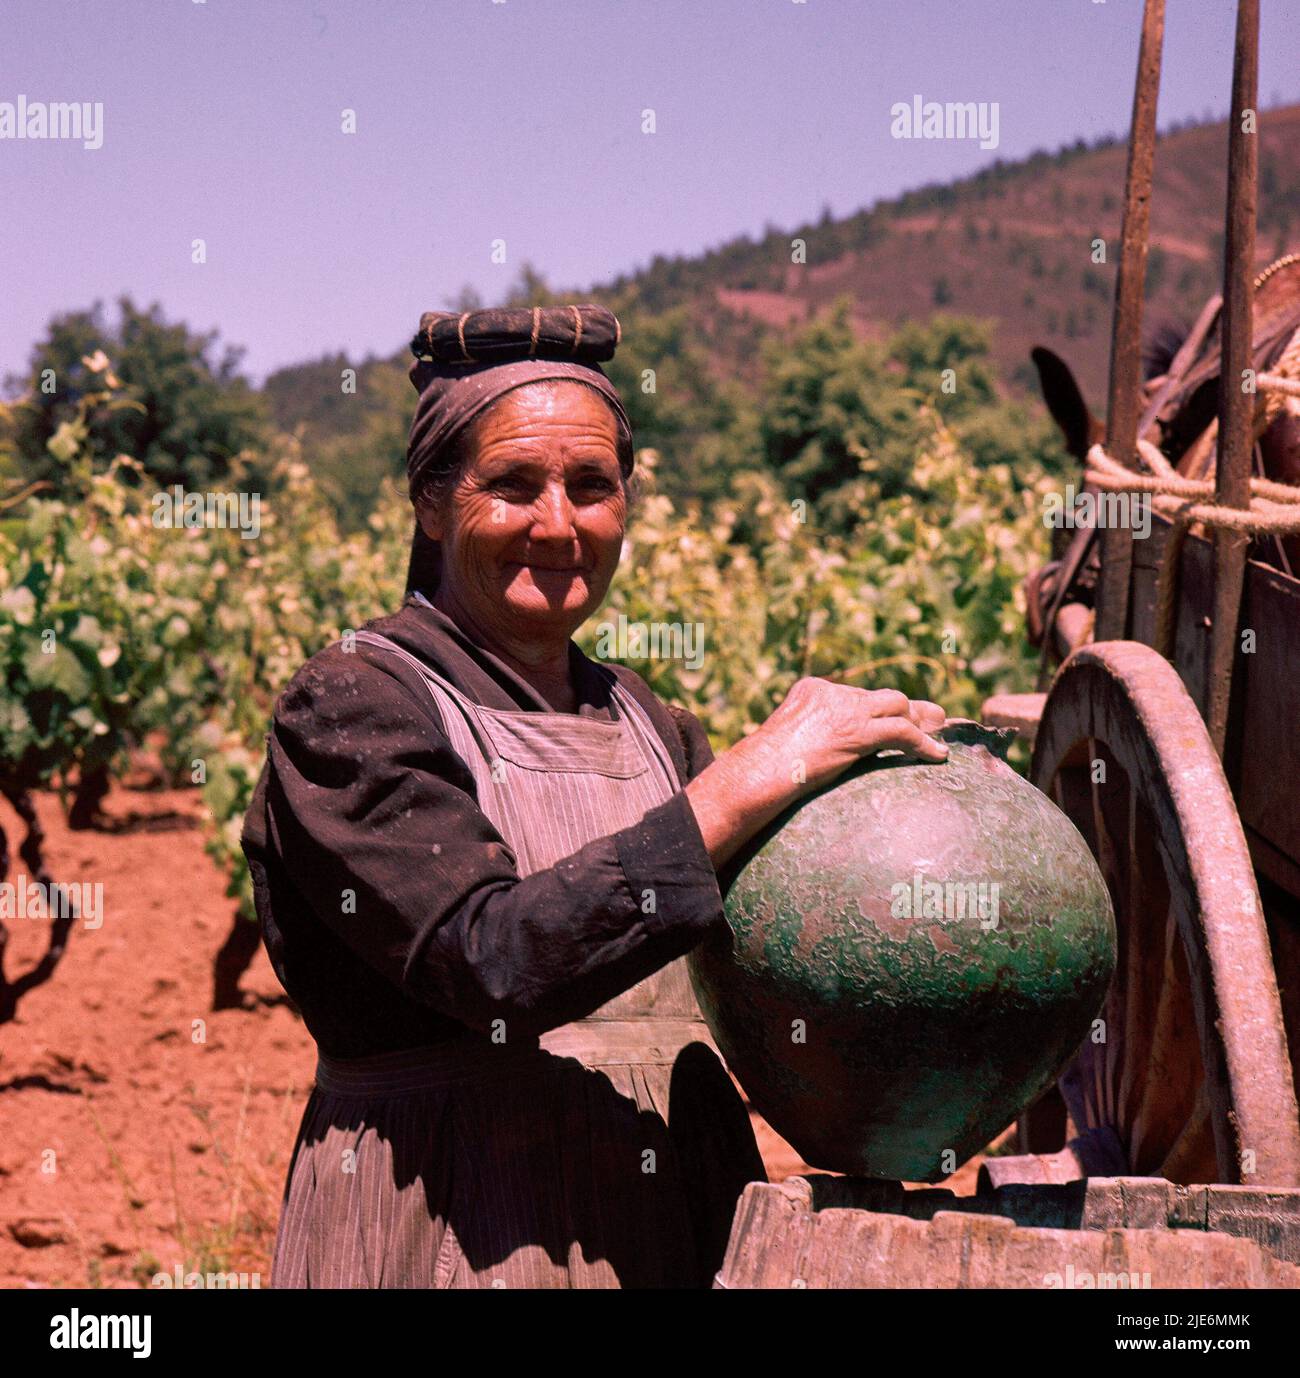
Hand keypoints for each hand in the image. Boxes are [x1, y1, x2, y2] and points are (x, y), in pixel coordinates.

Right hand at [685, 678, 948, 868]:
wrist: (759, 771)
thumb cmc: (764, 767)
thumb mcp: (790, 740)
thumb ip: (813, 735)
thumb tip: (828, 751)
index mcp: (811, 690)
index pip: (856, 695)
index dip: (879, 708)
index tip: (896, 717)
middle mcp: (830, 692)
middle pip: (881, 696)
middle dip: (908, 708)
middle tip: (932, 718)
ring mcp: (844, 709)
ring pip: (896, 707)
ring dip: (921, 722)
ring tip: (939, 734)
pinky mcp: (856, 730)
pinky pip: (900, 732)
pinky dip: (922, 743)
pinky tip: (936, 755)